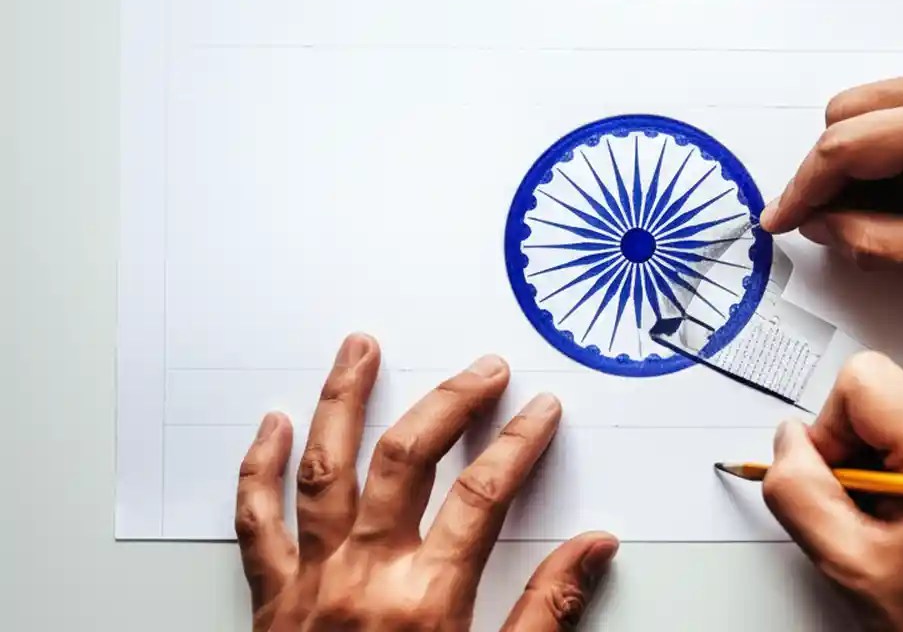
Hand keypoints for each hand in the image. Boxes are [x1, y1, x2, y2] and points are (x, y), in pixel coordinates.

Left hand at [235, 333, 617, 630]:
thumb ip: (546, 611)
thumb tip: (594, 549)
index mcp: (427, 601)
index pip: (486, 494)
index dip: (521, 442)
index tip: (542, 411)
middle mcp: (365, 578)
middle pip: (408, 459)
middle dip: (450, 402)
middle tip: (481, 369)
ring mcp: (311, 582)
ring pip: (324, 468)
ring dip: (342, 401)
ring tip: (359, 350)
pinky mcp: (270, 600)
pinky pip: (254, 521)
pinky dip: (258, 468)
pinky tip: (271, 425)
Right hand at [761, 55, 902, 270]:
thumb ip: (876, 243)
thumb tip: (826, 228)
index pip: (841, 148)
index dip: (800, 189)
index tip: (780, 219)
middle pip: (847, 114)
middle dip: (828, 170)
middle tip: (831, 223)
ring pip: (874, 104)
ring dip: (861, 155)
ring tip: (882, 213)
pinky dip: (894, 142)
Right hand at [763, 352, 902, 631]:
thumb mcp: (850, 565)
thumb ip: (800, 491)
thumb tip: (789, 441)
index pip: (866, 382)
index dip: (831, 429)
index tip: (838, 480)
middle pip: (890, 396)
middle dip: (861, 450)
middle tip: (867, 511)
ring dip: (889, 462)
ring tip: (900, 521)